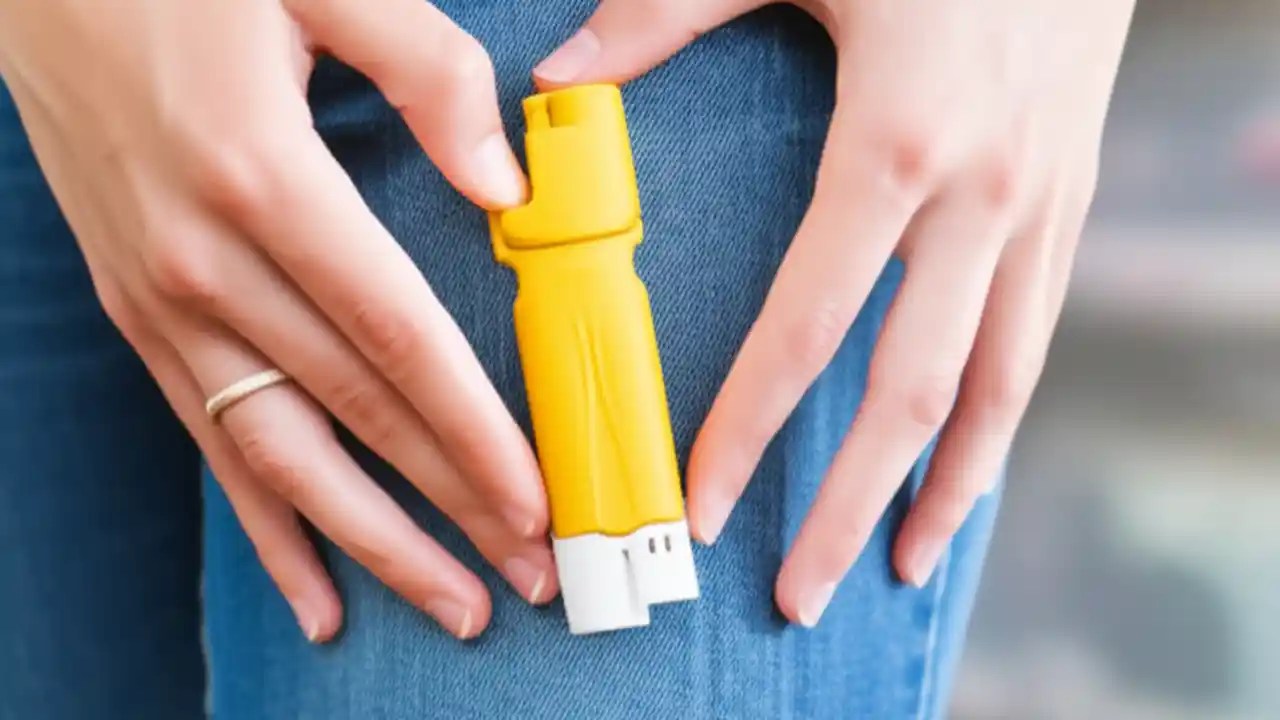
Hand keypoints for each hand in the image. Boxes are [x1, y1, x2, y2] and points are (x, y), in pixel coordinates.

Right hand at [0, 0, 556, 640]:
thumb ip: (428, 74)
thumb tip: (505, 181)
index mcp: (264, 179)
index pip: (398, 338)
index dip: (472, 430)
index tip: (533, 498)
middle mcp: (204, 261)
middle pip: (354, 414)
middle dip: (448, 507)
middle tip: (523, 576)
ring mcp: (160, 298)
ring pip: (279, 454)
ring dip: (369, 544)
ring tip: (445, 604)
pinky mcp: (137, 310)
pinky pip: (210, 440)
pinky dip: (264, 525)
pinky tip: (312, 590)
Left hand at [534, 0, 1132, 625]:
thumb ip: (666, 17)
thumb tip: (558, 79)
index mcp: (900, 145)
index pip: (808, 327)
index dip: (749, 427)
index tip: (703, 503)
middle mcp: (982, 199)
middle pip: (912, 395)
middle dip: (850, 507)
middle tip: (800, 594)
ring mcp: (1040, 208)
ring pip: (998, 386)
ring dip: (949, 491)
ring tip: (899, 566)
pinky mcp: (1070, 201)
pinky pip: (1038, 336)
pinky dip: (1003, 416)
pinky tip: (968, 463)